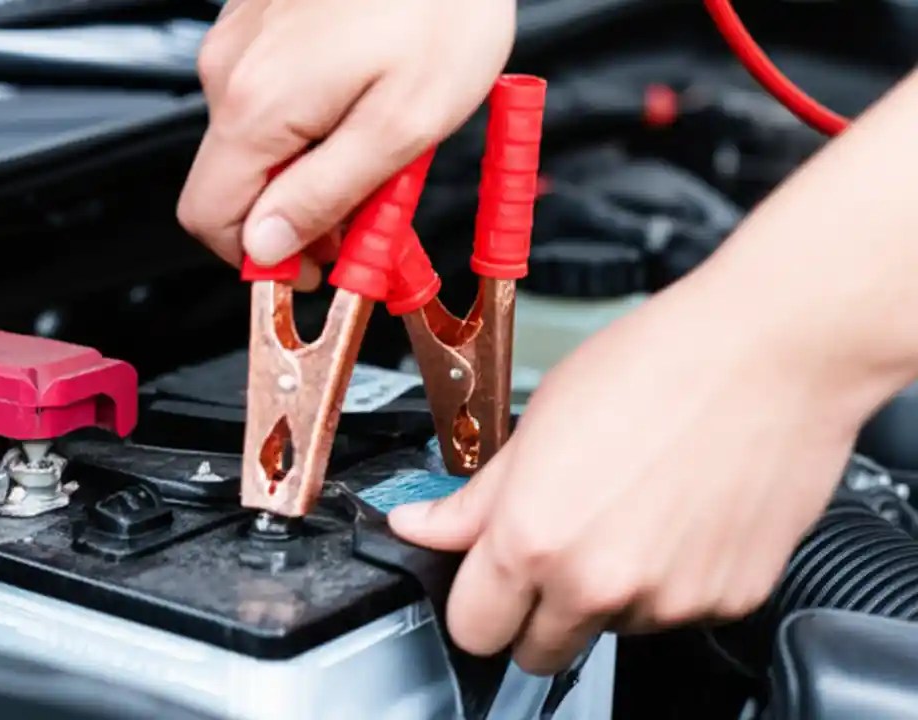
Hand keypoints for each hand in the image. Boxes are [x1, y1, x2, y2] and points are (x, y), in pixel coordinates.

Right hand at [177, 0, 515, 288]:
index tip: (314, 268)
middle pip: (235, 182)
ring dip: (308, 165)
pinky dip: (310, 121)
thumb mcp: (401, 125)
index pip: (209, 218)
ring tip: (380, 150)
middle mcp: (231, 70)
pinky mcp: (261, 20)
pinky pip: (269, 96)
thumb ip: (324, 195)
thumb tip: (268, 248)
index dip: (260, 260)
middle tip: (370, 211)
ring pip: (255, 141)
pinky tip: (363, 105)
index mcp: (256, 105)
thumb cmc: (439, 3)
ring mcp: (241, 39)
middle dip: (297, 213)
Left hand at [388, 270, 870, 674]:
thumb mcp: (537, 422)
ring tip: (630, 508)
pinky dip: (671, 579)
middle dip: (535, 611)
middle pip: (537, 651)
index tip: (486, 583)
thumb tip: (418, 525)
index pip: (472, 630)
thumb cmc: (655, 366)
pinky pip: (677, 612)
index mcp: (534, 539)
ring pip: (610, 630)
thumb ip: (473, 499)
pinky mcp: (729, 599)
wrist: (769, 351)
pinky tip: (676, 515)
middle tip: (556, 546)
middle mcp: (599, 582)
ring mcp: (670, 599)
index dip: (475, 603)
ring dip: (608, 591)